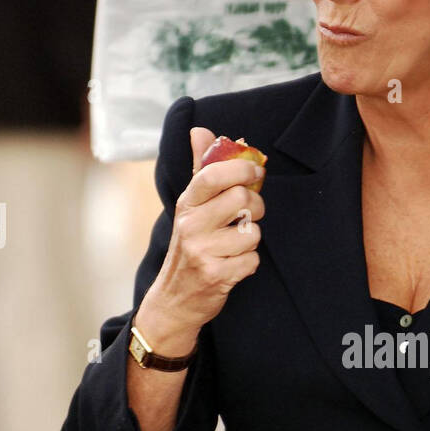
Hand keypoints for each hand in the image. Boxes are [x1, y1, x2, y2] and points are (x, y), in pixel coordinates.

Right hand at [150, 125, 265, 335]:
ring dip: (251, 240)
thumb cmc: (189, 246)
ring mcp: (202, 252)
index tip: (255, 172)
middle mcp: (191, 226)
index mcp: (186, 205)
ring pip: (252, 233)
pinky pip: (253, 260)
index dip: (241, 168)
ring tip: (235, 245)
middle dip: (256, 207)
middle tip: (250, 215)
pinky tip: (233, 266)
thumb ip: (200, 169)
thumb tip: (201, 131)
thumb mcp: (190, 208)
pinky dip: (249, 264)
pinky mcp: (216, 276)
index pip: (212, 174)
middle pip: (242, 199)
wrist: (174, 299)